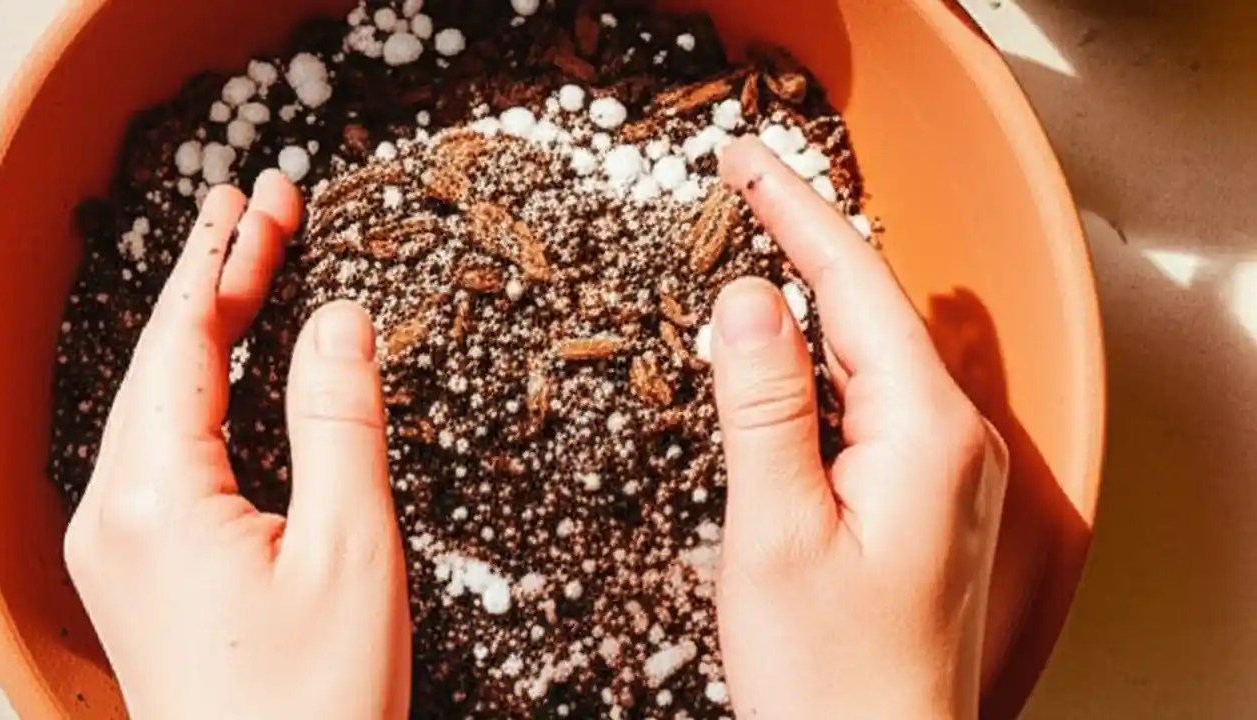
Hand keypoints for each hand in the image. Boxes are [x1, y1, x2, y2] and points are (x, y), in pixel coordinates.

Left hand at [63, 171, 410, 718]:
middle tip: (265, 205)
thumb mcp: (349, 548)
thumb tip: (339, 317)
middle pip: (164, 362)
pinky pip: (166, 448)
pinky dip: (207, 389)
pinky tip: (235, 365)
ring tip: (255, 262)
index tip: (262, 195)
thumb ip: (340, 418)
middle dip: (217, 277)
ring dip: (211, 328)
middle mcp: (116, 514)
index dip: (226, 258)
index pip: (184, 342)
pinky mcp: (144, 569)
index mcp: (154, 500)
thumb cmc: (314, 703)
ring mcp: (121, 545)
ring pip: (163, 402)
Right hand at [710, 139, 1007, 718]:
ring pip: (874, 350)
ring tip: (753, 252)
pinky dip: (826, 361)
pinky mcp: (931, 494)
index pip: (855, 282)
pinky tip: (789, 355)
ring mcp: (950, 467)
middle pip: (873, 305)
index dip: (794, 210)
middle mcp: (954, 437)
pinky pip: (877, 398)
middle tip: (740, 189)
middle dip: (804, 240)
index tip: (744, 159)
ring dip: (812, 301)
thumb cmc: (830, 676)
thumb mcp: (774, 532)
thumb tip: (748, 297)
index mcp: (923, 432)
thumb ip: (763, 405)